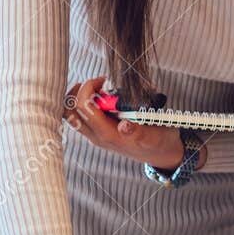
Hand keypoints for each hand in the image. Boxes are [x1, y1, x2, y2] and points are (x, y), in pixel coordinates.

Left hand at [64, 77, 201, 172]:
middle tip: (97, 83)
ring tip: (98, 89)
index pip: (84, 108)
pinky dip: (84, 103)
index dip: (88, 88)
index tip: (104, 80)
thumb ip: (137, 132)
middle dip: (78, 92)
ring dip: (79, 97)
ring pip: (72, 115)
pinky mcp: (99, 132)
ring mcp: (96, 135)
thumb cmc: (159, 142)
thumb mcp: (154, 136)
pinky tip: (101, 97)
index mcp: (108, 135)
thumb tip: (124, 126)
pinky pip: (81, 117)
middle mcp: (97, 136)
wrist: (163, 154)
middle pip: (70, 112)